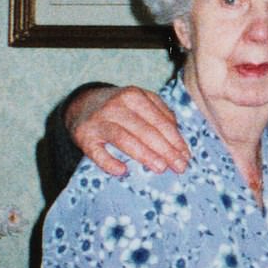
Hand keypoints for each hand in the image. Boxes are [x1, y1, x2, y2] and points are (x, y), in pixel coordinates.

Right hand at [67, 85, 189, 176]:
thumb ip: (161, 114)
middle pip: (146, 131)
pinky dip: (109, 163)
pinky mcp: (84, 136)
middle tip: (179, 167)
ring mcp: (99, 121)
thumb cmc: (120, 107)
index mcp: (134, 96)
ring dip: (145, 155)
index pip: (160, 121)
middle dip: (166, 150)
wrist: (81, 104)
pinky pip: (97, 152)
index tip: (186, 156)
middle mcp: (116, 106)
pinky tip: (122, 171)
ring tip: (161, 168)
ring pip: (125, 139)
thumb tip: (179, 138)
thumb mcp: (140, 101)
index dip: (175, 140)